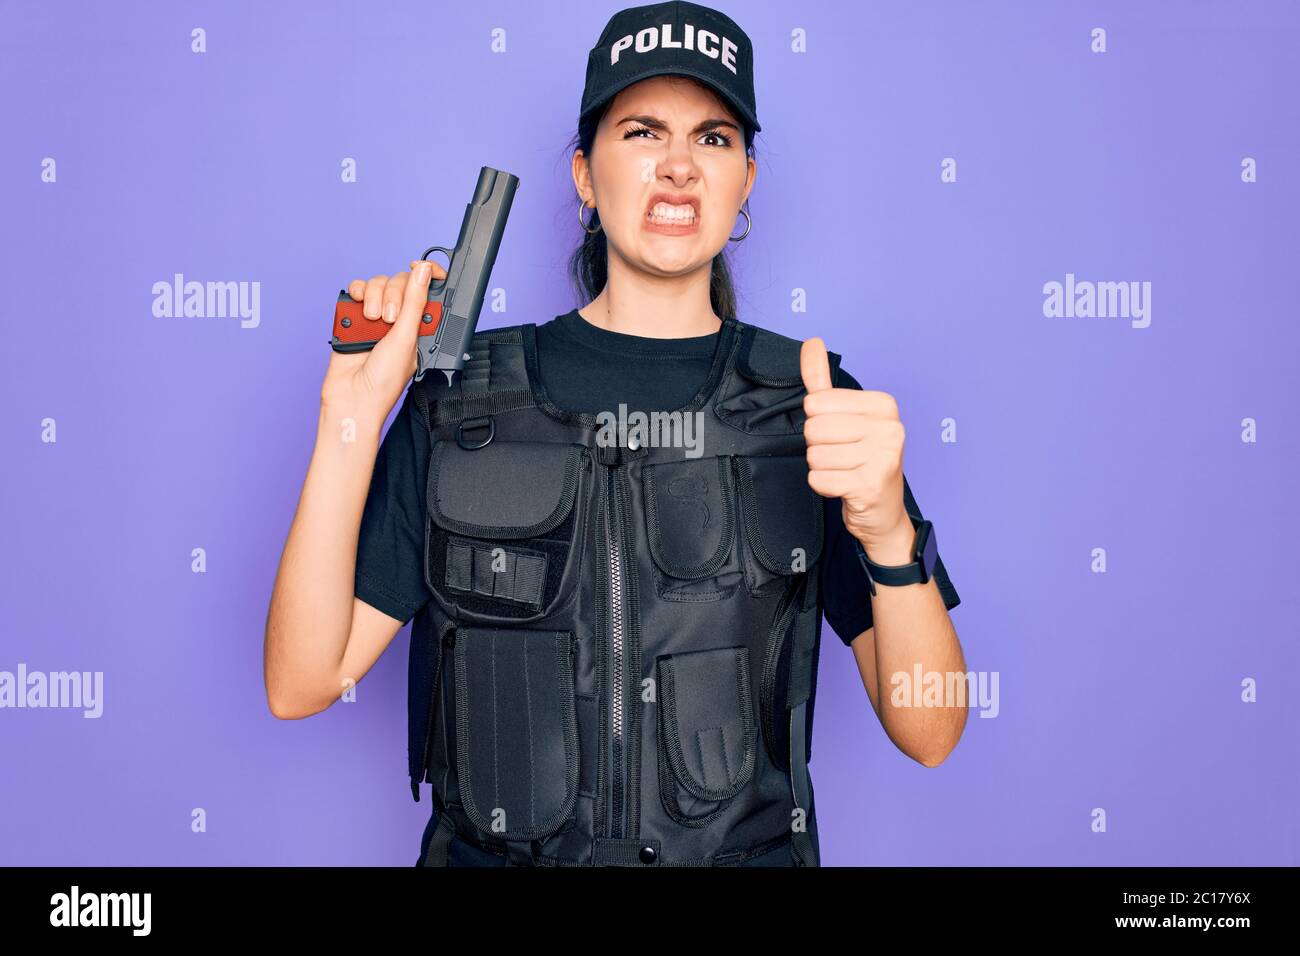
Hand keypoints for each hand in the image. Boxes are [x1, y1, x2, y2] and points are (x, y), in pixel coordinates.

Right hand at [319, 258, 447, 425]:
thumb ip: (415, 302)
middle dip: (394, 294)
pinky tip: (359, 308)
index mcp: (420, 325)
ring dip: (375, 296)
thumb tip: (425, 272)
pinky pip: (357, 290)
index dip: (428, 275)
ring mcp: (376, 316)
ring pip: (378, 283)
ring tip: (373, 320)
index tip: (422, 267)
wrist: (351, 396)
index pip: (427, 290)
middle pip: (400, 281)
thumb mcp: (407, 338)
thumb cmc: (384, 380)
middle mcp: (399, 319)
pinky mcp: (354, 316)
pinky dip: (358, 293)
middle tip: (390, 319)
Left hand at [800, 337, 911, 557]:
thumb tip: (811, 342)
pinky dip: (823, 487)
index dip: (818, 422)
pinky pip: (818, 479)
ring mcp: (883, 457)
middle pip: (813, 428)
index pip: (816, 403)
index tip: (842, 435)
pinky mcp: (870, 485)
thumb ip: (822, 380)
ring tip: (845, 472)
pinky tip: (844, 487)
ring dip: (822, 469)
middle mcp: (889, 427)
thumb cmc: (862, 460)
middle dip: (819, 447)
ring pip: (814, 456)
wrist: (883, 512)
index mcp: (884, 405)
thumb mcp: (844, 415)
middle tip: (843, 457)